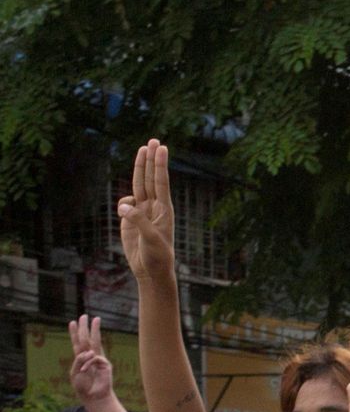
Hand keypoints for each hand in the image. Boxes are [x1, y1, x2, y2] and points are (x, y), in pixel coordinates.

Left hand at [68, 315, 114, 405]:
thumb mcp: (75, 373)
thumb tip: (89, 352)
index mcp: (81, 359)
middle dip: (85, 327)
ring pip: (95, 342)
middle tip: (84, 316)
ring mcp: (99, 359)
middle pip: (87, 338)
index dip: (74, 333)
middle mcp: (90, 356)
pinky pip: (95, 359)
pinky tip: (86, 370)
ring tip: (95, 319)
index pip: (77, 343)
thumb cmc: (83, 387)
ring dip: (94, 330)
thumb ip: (79, 361)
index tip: (72, 322)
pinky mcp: (105, 364)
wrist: (93, 397)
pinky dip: (88, 363)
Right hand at [117, 140, 176, 279]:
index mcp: (164, 210)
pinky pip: (125, 205)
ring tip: (142, 149)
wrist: (151, 270)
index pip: (160, 182)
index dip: (160, 164)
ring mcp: (142, 212)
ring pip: (139, 185)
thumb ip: (138, 221)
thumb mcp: (151, 239)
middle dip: (151, 159)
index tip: (161, 147)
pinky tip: (124, 210)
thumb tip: (124, 205)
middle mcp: (154, 207)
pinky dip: (123, 203)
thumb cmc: (157, 256)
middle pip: (151, 178)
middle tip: (153, 140)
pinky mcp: (130, 220)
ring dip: (140, 168)